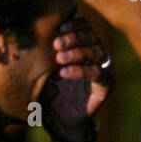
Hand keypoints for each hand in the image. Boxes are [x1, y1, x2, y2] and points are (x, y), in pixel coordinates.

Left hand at [40, 17, 113, 135]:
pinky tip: (64, 73)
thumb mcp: (45, 65)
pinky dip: (81, 71)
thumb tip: (33, 32)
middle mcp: (97, 54)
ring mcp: (104, 69)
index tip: (58, 28)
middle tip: (56, 44)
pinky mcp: (106, 85)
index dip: (74, 24)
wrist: (61, 118)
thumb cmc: (50, 86)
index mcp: (85, 44)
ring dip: (77, 52)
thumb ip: (44, 50)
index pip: (86, 26)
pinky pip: (98, 73)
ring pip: (97, 52)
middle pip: (92, 36)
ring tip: (59, 59)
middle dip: (73, 37)